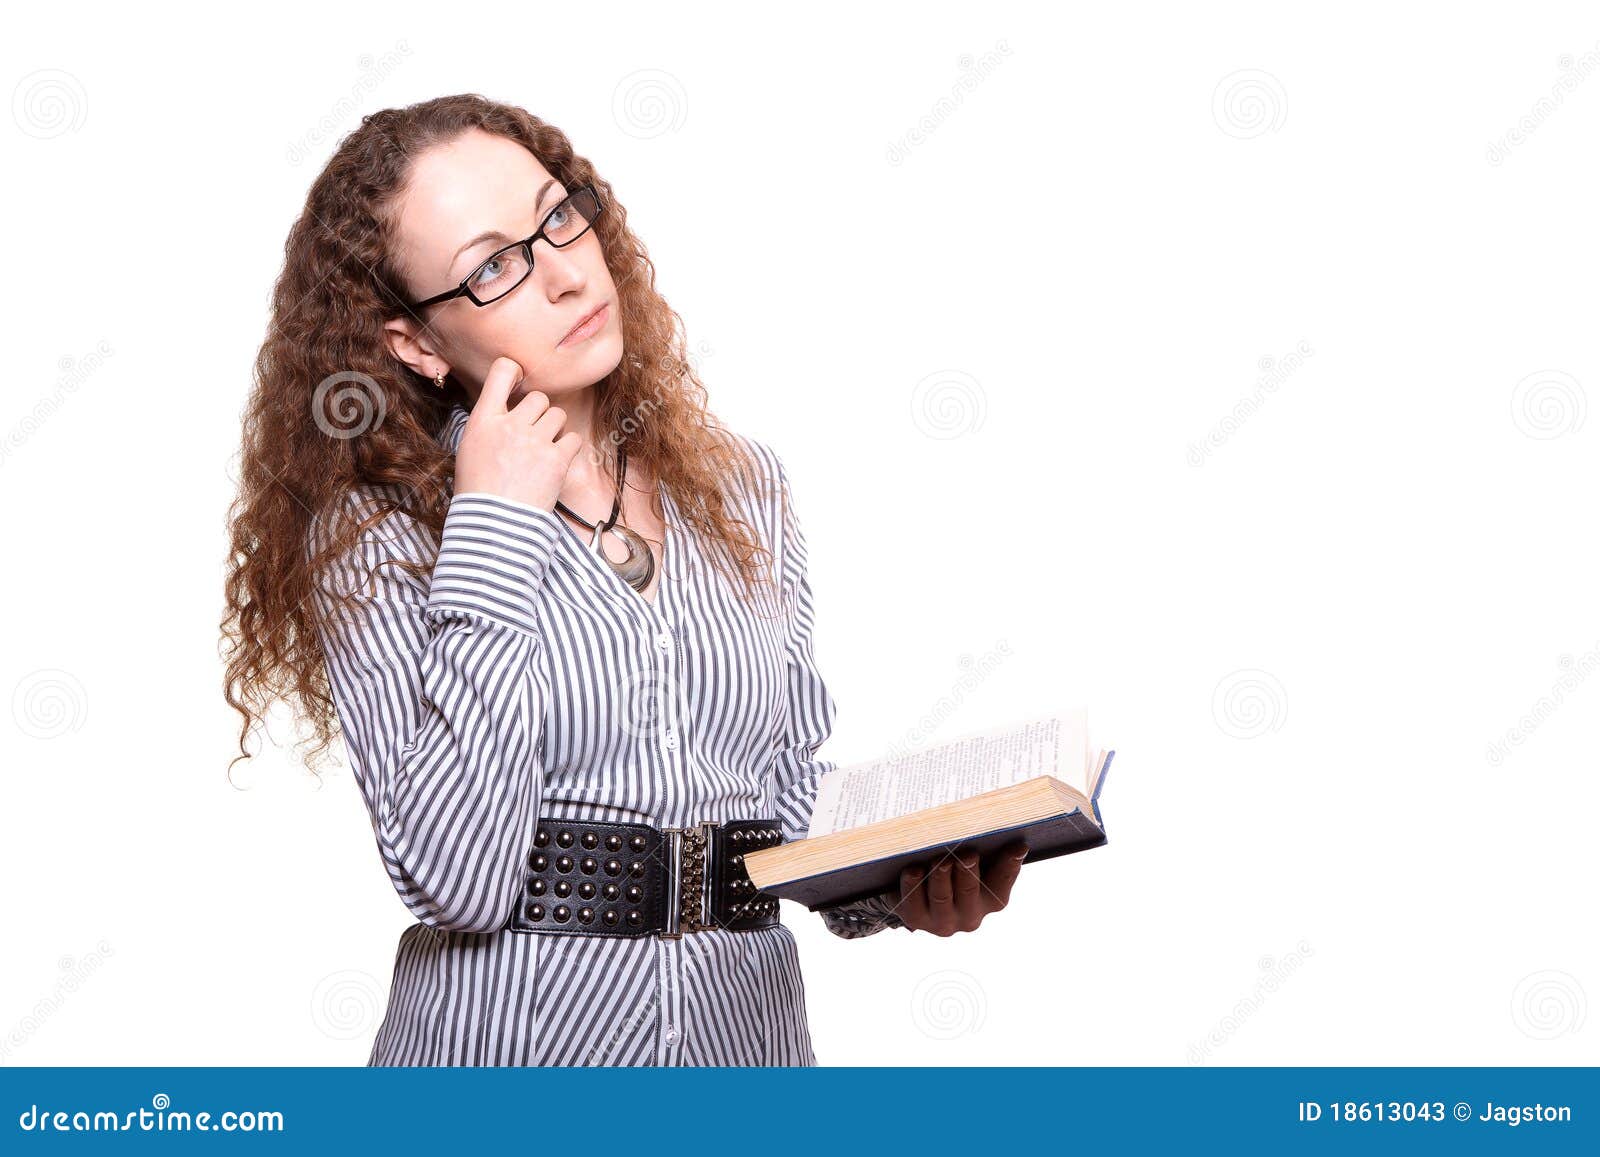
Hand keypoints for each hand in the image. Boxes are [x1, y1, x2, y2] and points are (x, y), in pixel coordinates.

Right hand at [452, 356, 583, 511]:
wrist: (494, 525)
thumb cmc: (479, 491)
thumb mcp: (470, 449)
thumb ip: (489, 424)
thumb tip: (508, 407)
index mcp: (483, 420)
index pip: (502, 372)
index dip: (514, 371)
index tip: (519, 378)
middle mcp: (509, 425)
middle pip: (538, 397)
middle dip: (539, 413)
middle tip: (533, 435)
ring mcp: (533, 441)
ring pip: (558, 415)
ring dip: (555, 430)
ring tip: (543, 451)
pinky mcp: (556, 459)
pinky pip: (573, 438)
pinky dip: (568, 448)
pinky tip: (556, 461)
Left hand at [893, 840, 1027, 935]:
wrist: (919, 896)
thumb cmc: (953, 870)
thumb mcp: (972, 862)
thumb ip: (987, 850)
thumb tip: (1011, 836)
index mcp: (991, 899)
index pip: (1003, 880)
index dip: (1010, 864)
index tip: (1017, 846)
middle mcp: (969, 916)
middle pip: (969, 890)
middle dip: (968, 871)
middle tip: (967, 854)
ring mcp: (942, 921)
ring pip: (941, 897)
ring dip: (940, 877)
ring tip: (939, 859)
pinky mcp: (916, 920)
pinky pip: (913, 903)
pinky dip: (912, 885)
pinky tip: (911, 870)